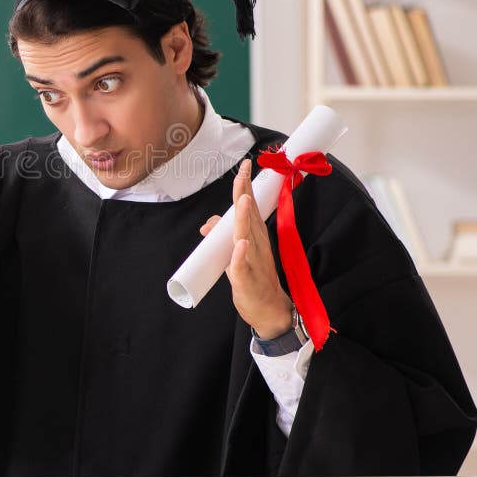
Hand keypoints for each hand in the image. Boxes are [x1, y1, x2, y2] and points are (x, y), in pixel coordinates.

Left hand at [200, 158, 292, 338]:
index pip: (251, 207)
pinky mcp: (247, 279)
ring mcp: (253, 261)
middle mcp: (256, 244)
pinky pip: (242, 266)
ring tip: (243, 201)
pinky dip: (240, 255)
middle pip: (250, 216)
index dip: (246, 187)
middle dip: (245, 194)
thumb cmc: (254, 277)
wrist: (270, 309)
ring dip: (245, 219)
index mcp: (255, 236)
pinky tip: (240, 245)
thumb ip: (222, 236)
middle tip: (242, 173)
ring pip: (247, 237)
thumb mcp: (237, 253)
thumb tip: (206, 226)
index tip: (245, 166)